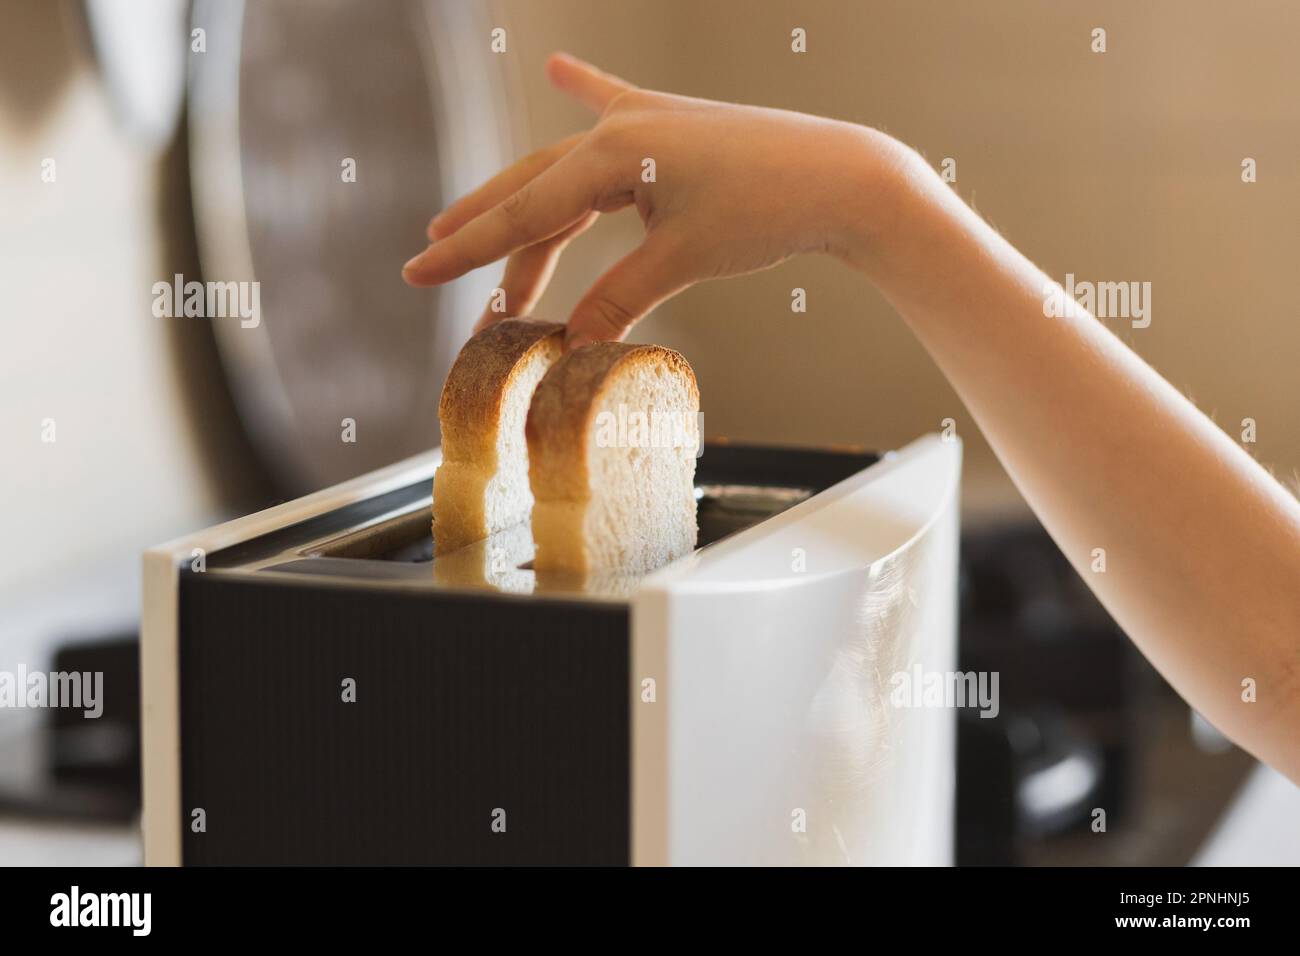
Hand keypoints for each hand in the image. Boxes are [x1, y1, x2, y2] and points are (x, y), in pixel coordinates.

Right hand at [402, 53, 900, 347]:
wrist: (843, 174)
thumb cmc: (769, 211)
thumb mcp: (683, 259)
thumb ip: (618, 297)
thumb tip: (570, 347)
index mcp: (612, 153)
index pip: (524, 211)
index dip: (468, 249)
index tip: (416, 269)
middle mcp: (620, 129)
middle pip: (532, 185)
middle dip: (483, 228)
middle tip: (431, 258)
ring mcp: (647, 122)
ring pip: (566, 168)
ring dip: (526, 205)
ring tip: (480, 235)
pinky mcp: (674, 127)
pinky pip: (615, 109)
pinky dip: (586, 90)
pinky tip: (559, 67)